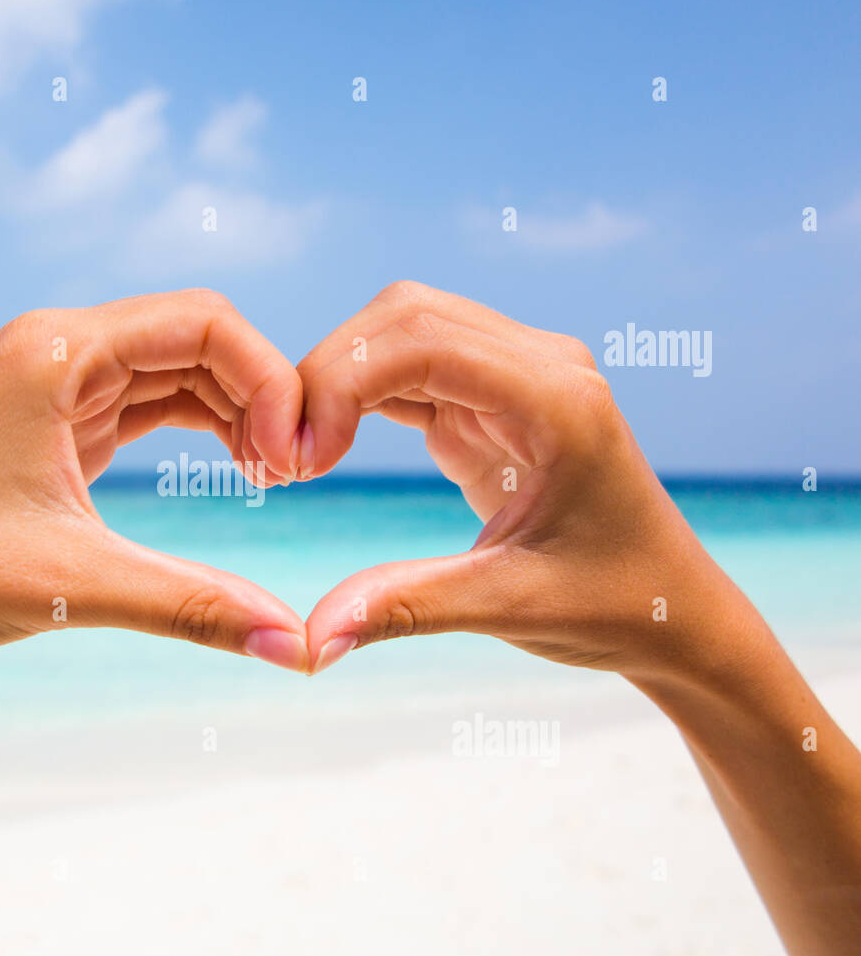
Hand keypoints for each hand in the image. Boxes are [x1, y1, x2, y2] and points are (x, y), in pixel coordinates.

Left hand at [0, 289, 309, 670]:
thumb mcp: (73, 585)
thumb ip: (193, 608)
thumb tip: (298, 649)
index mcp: (54, 353)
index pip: (205, 322)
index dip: (271, 381)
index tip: (293, 464)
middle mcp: (55, 349)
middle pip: (199, 337)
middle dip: (262, 395)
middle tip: (297, 475)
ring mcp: (51, 383)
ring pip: (177, 369)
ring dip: (234, 413)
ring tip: (272, 479)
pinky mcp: (51, 422)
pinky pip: (148, 403)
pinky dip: (200, 429)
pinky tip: (233, 474)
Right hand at [299, 281, 743, 678]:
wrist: (674, 613)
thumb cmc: (617, 606)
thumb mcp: (512, 608)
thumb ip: (408, 607)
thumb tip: (312, 639)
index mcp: (558, 398)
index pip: (423, 340)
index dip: (340, 382)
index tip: (298, 461)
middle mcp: (540, 366)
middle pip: (403, 316)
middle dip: (327, 373)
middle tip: (280, 458)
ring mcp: (516, 377)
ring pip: (401, 332)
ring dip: (337, 380)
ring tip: (296, 456)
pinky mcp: (492, 404)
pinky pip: (409, 372)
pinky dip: (357, 399)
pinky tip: (326, 449)